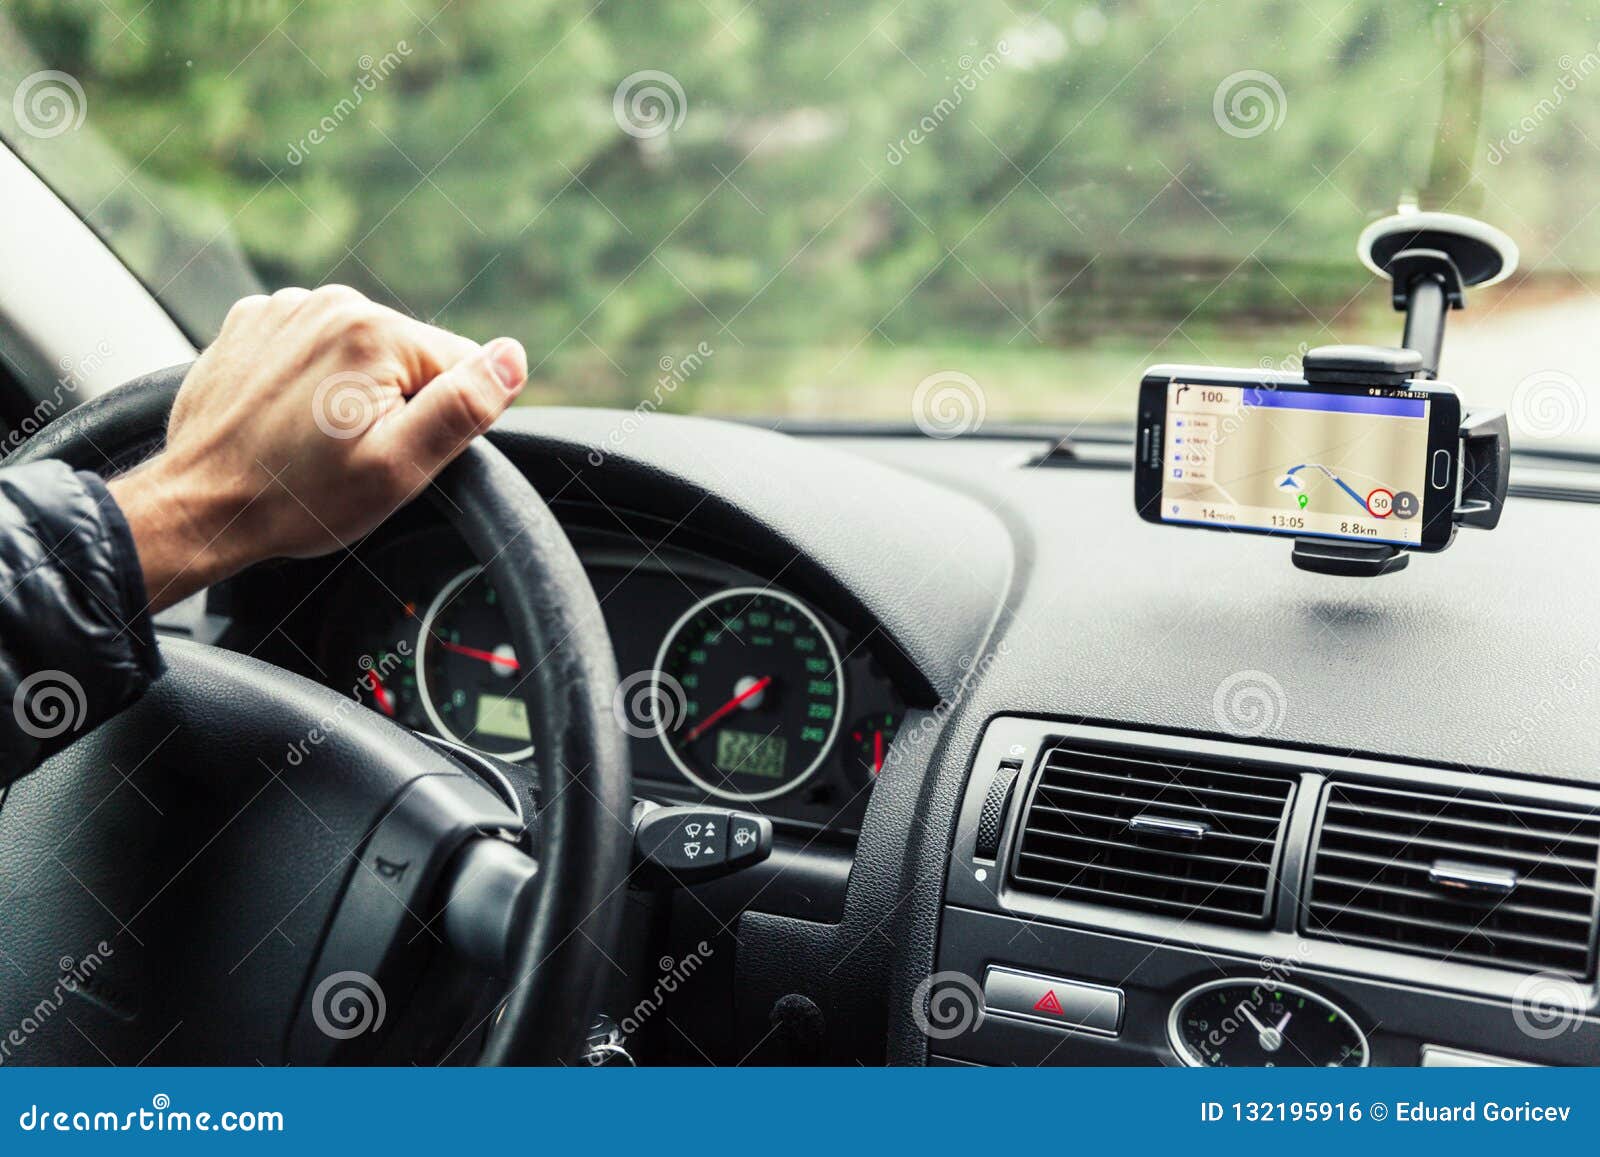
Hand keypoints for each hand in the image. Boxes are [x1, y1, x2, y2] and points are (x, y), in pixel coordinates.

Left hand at [108, 286, 527, 611]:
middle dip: (397, 404)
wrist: (200, 507)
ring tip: (316, 439)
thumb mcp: (399, 468)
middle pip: (411, 356)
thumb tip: (512, 358)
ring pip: (364, 351)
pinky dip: (313, 380)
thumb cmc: (297, 498)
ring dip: (354, 391)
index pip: (460, 366)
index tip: (392, 449)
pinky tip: (290, 419)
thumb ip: (463, 408)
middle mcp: (331, 302)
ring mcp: (286, 309)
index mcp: (375, 333)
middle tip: (353, 452)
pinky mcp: (254, 323)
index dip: (438, 420)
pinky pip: (316, 346)